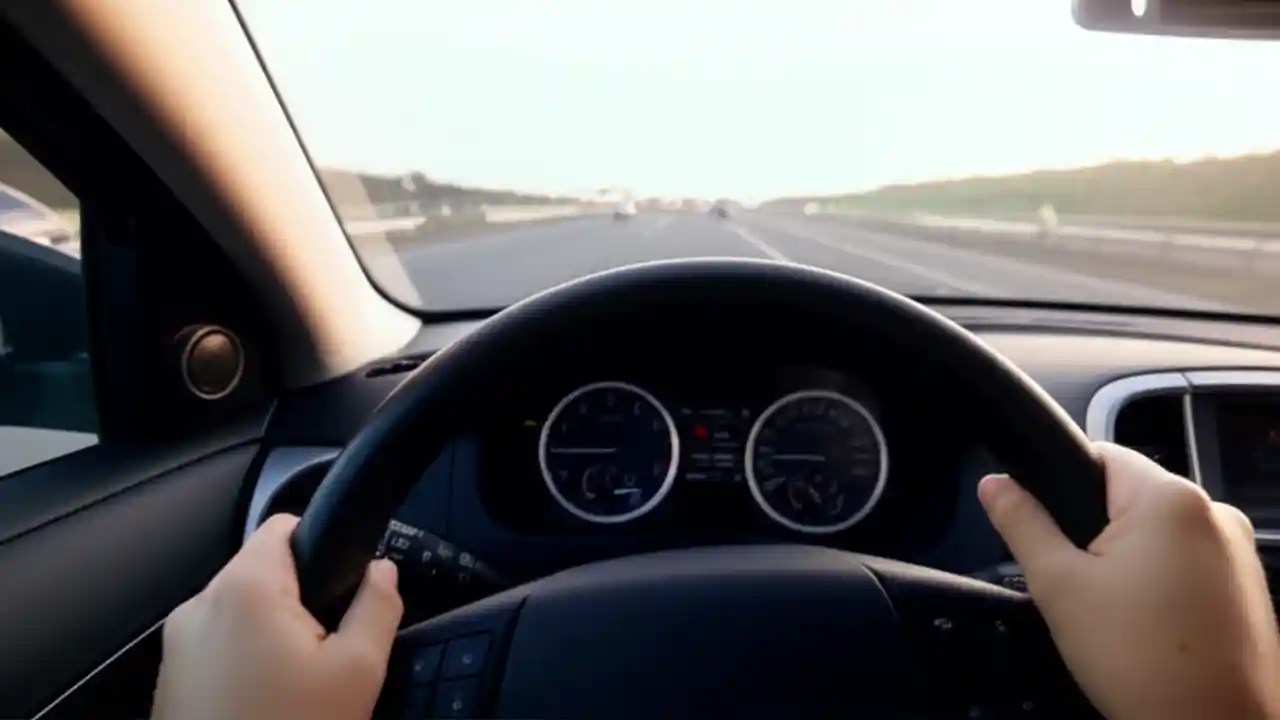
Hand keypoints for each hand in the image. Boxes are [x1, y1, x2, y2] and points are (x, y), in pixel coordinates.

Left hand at [152, 514, 403, 719]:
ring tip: (299, 686)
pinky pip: (218, 646)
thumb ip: (378, 606)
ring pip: (241, 612)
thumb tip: (383, 569)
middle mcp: (200, 604)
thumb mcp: (358, 672)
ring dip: (273, 632)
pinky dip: (246, 661)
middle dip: (301, 599)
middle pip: (263, 569)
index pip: (285, 525)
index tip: (345, 587)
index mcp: (245, 588)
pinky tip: (268, 704)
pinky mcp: (170, 679)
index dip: (324, 543)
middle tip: (330, 650)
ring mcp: (177, 644)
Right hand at [979, 442, 1279, 719]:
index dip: (1062, 486)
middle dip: (1096, 533)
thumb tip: (994, 484)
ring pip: (1157, 534)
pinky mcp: (1248, 585)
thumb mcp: (1059, 586)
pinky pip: (1188, 562)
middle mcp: (1214, 512)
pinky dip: (1162, 584)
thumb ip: (1022, 524)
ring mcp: (1238, 550)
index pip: (1100, 455)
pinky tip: (1149, 626)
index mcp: (1169, 498)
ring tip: (1116, 614)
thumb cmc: (1139, 661)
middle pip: (1129, 497)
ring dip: (1129, 561)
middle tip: (1080, 585)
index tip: (1049, 531)